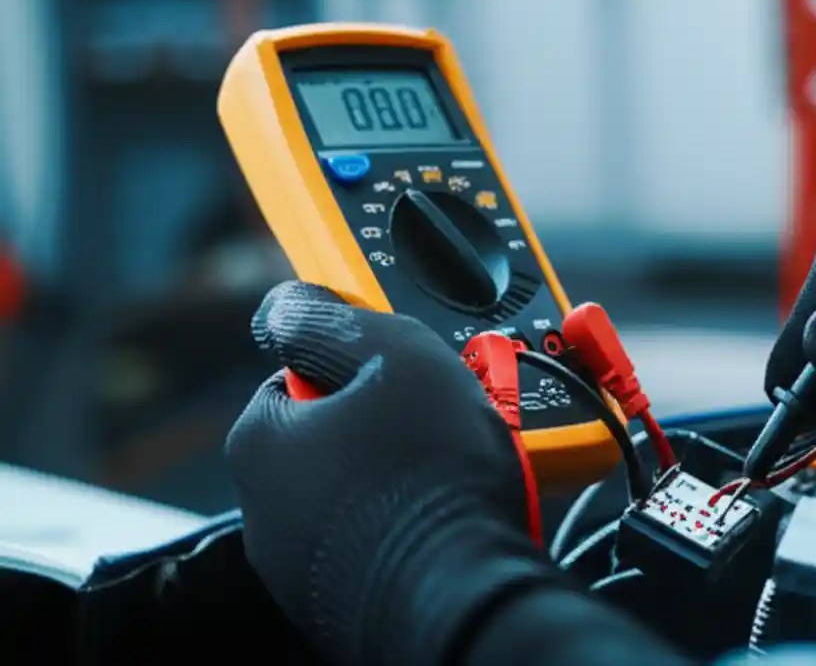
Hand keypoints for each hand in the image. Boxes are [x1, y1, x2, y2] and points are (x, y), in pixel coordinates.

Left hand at [226, 281, 552, 664]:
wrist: (463, 593)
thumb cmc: (429, 477)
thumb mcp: (397, 356)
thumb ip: (339, 319)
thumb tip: (291, 300)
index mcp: (261, 440)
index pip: (300, 376)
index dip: (360, 367)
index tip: (403, 374)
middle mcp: (263, 508)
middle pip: (331, 437)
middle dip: (384, 427)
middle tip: (439, 426)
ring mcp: (298, 565)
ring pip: (356, 493)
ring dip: (399, 479)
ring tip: (455, 476)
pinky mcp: (338, 605)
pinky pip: (374, 544)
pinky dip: (406, 530)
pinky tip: (448, 523)